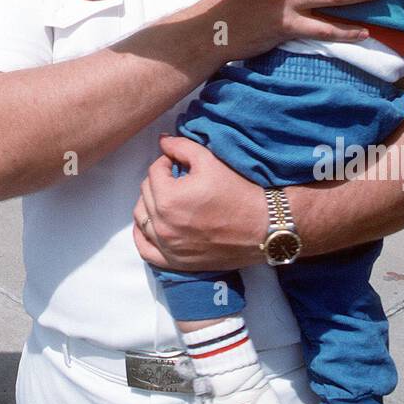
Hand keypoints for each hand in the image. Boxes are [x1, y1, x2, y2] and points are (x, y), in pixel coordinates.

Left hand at [133, 135, 267, 271]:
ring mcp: (168, 246)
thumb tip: (162, 141)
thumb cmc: (237, 191)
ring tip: (166, 198)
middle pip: (146, 193)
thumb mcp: (209, 161)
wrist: (262, 227)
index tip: (181, 164)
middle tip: (177, 180)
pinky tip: (150, 226)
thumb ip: (181, 147)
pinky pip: (145, 249)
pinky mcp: (175, 262)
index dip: (167, 162)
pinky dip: (143, 236)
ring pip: (142, 219)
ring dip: (149, 204)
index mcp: (168, 198)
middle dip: (159, 182)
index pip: (154, 171)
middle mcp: (163, 225)